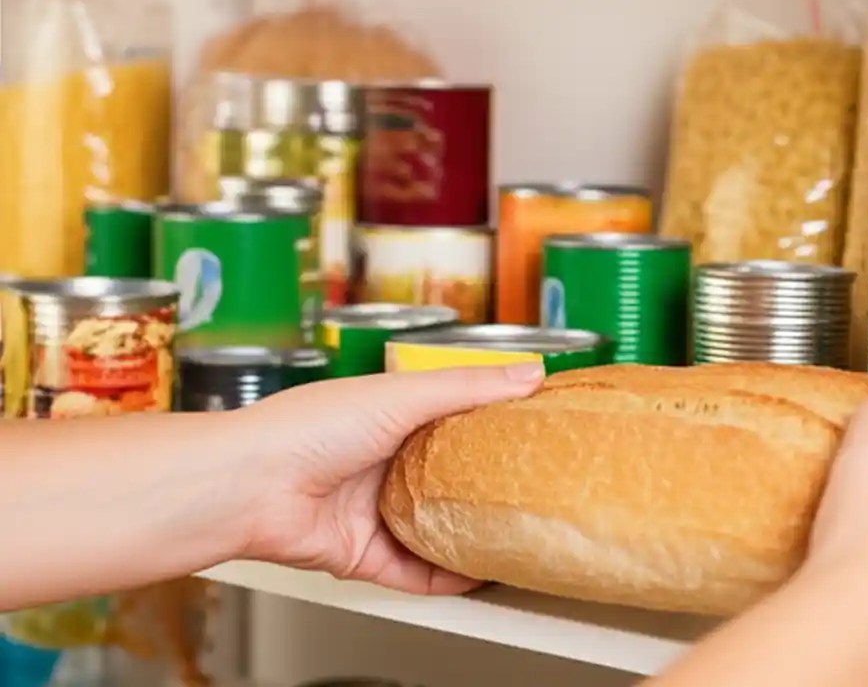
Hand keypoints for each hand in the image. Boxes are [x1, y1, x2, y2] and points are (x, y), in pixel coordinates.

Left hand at [229, 363, 545, 594]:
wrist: (248, 486)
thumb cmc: (307, 428)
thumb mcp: (401, 394)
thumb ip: (467, 386)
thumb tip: (530, 371)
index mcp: (391, 417)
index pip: (455, 419)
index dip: (494, 424)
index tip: (537, 430)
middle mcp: (384, 464)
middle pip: (449, 478)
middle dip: (488, 486)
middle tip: (535, 488)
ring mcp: (375, 511)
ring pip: (437, 528)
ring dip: (471, 534)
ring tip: (517, 535)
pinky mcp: (364, 555)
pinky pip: (416, 571)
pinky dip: (448, 577)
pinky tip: (479, 574)